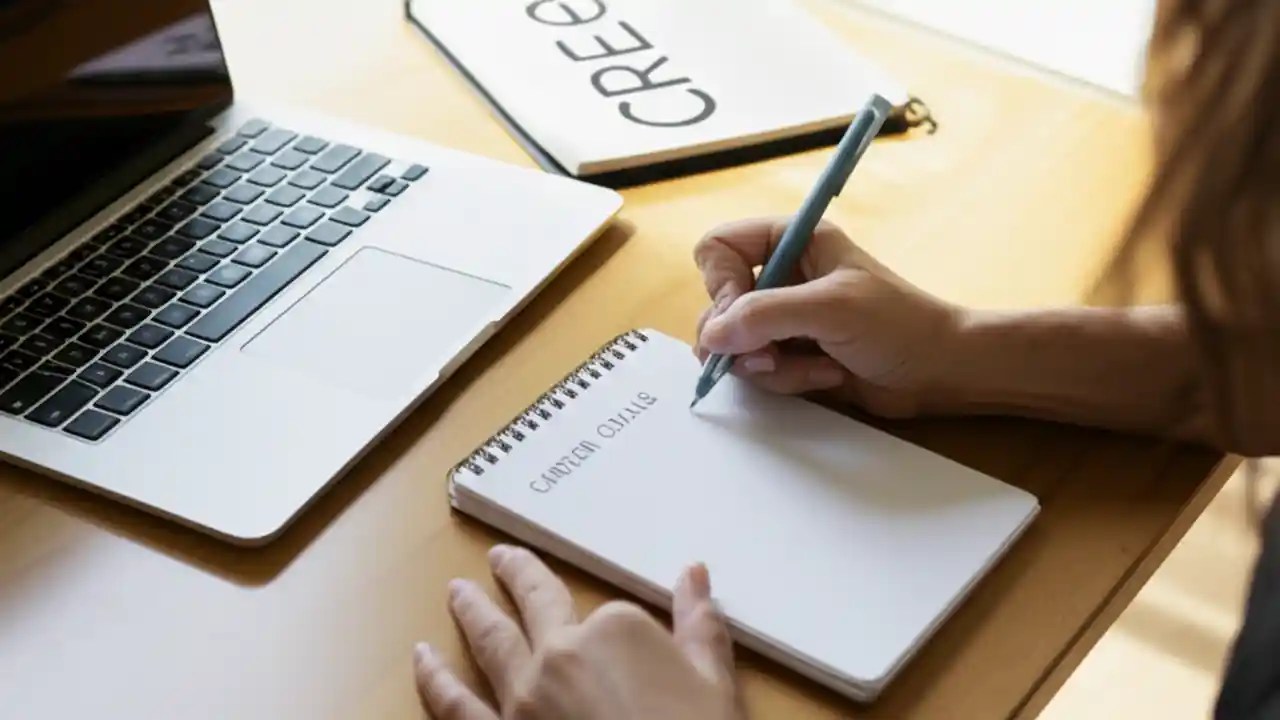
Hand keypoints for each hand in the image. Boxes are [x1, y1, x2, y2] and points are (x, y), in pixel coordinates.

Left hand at [414, 546, 743, 719]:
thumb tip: (695, 574)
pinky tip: (421, 659)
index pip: (612, 614)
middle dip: (515, 575)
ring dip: (470, 611)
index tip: (632, 642)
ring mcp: (522, 697)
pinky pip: (455, 705)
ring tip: (456, 591)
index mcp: (616, 630)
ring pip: (489, 641)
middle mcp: (561, 652)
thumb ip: (700, 626)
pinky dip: (434, 679)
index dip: (622, 630)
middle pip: (534, 603)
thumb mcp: (715, 684)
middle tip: (498, 557)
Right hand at [694, 217, 965, 417]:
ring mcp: (785, 317)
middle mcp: (782, 275)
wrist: (940, 372)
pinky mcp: (791, 353)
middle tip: (772, 356)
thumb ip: (766, 316)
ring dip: (770, 365)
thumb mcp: (831, 309)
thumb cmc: (899, 325)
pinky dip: (786, 380)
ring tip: (815, 367)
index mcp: (792, 241)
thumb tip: (711, 336)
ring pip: (734, 344)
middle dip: (744, 337)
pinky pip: (758, 369)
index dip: (720, 284)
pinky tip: (826, 376)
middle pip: (719, 303)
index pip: (718, 248)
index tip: (740, 317)